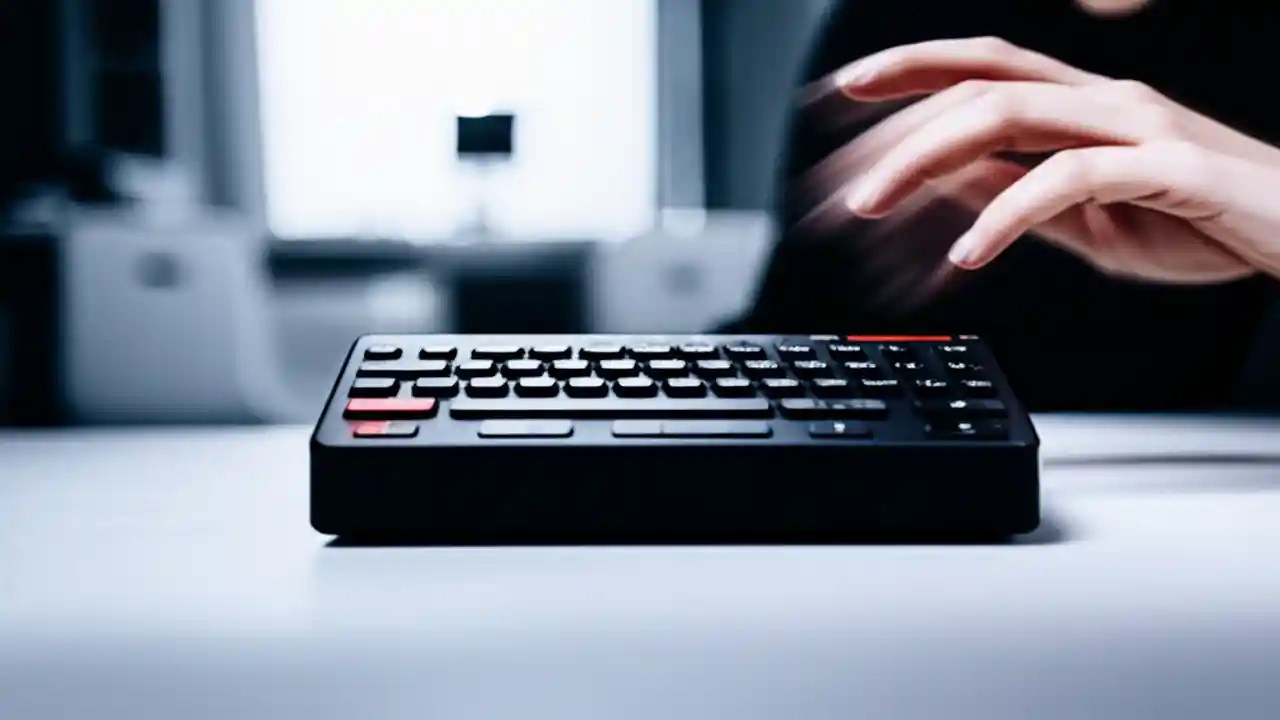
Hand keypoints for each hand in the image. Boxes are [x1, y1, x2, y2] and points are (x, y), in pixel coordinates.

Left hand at [833, 37, 1279, 282]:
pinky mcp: (1166, 166)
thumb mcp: (1083, 216)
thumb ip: (1016, 193)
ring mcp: (1135, 126)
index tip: (843, 90)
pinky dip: (1006, 212)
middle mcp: (1102, 100)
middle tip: (839, 177)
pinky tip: (968, 251)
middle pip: (979, 84)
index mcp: (1081, 106)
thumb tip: (945, 185)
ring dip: (926, 160)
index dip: (910, 69)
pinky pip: (1068, 176)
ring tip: (874, 206)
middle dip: (897, 122)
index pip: (981, 69)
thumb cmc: (1199, 222)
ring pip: (1009, 113)